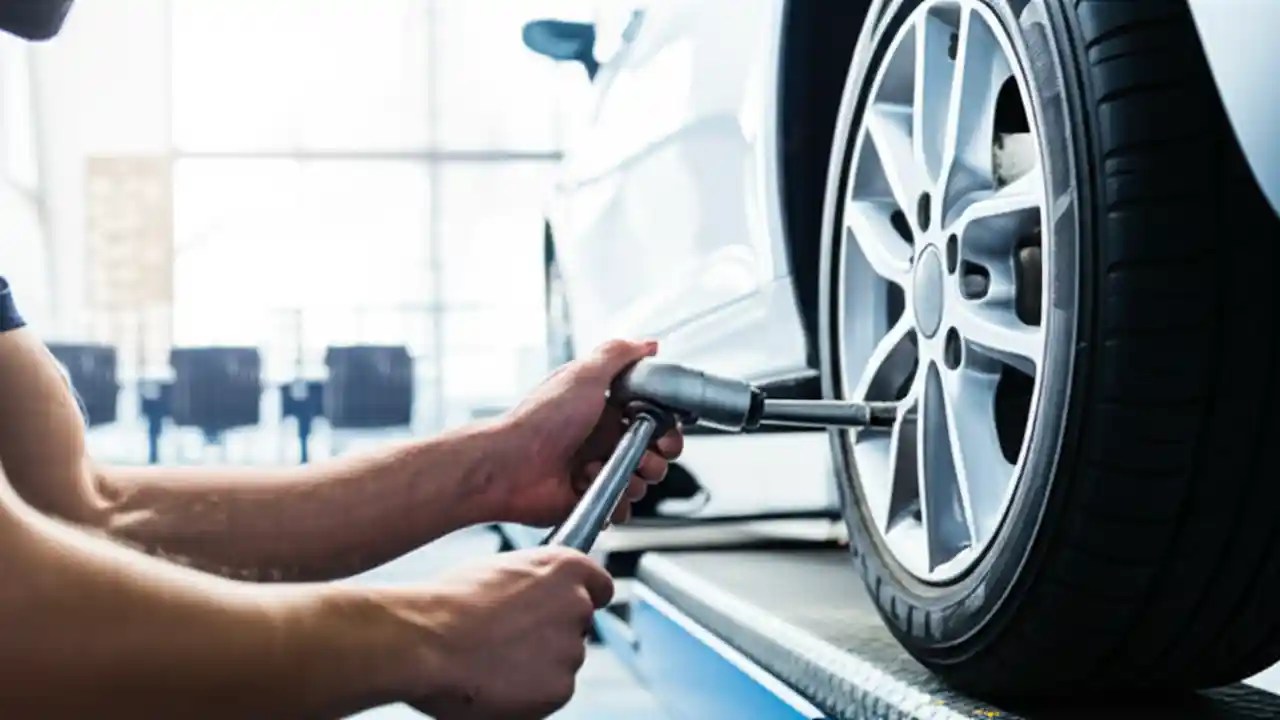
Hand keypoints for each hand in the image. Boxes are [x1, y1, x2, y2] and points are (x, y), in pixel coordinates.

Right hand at [396, 548, 612, 718]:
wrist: (426, 642)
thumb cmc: (448, 603)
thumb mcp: (498, 570)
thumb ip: (532, 581)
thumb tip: (534, 592)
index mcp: (564, 567)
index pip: (600, 586)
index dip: (582, 599)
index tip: (563, 610)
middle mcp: (576, 606)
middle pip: (579, 626)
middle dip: (554, 634)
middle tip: (513, 640)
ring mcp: (571, 649)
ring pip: (563, 661)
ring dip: (539, 664)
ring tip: (494, 661)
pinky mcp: (560, 689)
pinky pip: (551, 691)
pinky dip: (530, 693)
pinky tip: (497, 682)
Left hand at [493, 340, 684, 526]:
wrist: (508, 465)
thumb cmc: (540, 419)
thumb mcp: (584, 374)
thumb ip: (619, 354)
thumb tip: (648, 344)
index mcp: (605, 409)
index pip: (653, 418)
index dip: (666, 426)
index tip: (666, 431)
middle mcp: (603, 440)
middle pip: (654, 453)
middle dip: (657, 457)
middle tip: (644, 455)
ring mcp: (598, 470)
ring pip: (641, 482)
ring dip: (634, 479)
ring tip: (607, 470)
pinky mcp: (590, 498)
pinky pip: (621, 506)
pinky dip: (615, 501)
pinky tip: (590, 485)